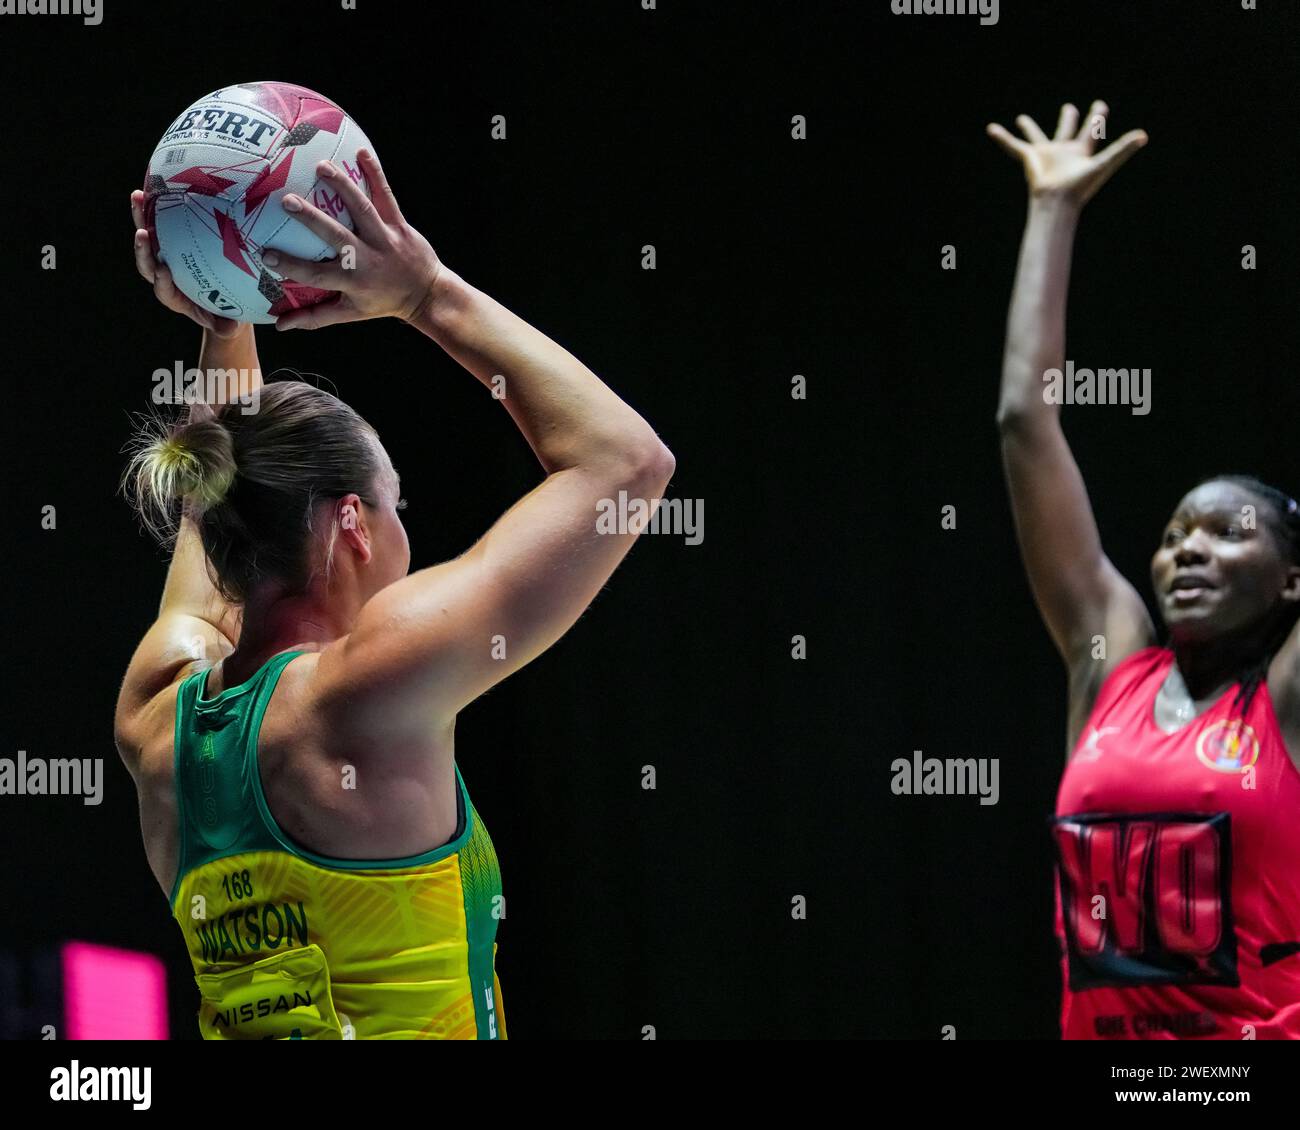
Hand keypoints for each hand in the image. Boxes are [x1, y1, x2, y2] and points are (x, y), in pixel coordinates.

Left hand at [130, 190, 242, 337]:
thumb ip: (226, 326)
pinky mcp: (171, 240)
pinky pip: (160, 221)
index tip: (164, 270)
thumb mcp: (229, 322)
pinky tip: (158, 184)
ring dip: (140, 217)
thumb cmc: (228, 312)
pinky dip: (156, 205)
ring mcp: (165, 255)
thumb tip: (230, 328)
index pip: (163, 290)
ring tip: (138, 196)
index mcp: (174, 296)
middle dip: (142, 249)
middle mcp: (165, 276)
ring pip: (148, 238)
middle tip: (143, 234)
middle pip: (147, 263)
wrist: (223, 299)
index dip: (161, 280)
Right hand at [261, 149, 442, 330]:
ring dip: (343, 187)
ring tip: (321, 166)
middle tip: (287, 201)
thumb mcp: (349, 312)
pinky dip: (375, 174)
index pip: (316, 274)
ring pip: (363, 210)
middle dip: (313, 219)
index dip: (291, 266)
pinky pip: (387, 196)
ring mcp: (384, 239)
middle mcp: (367, 258)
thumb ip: (314, 316)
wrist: (426, 294)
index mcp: (352, 280)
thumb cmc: (382, 302)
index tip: (265, 255)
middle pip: (337, 236)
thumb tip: (280, 325)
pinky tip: (361, 152)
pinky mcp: (399, 225)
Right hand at [987, 101, 1147, 206]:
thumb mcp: (1104, 164)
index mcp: (1081, 152)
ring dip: (1028, 128)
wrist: (1056, 202)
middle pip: (1066, 130)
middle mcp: (1063, 151)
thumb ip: (1122, 149)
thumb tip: (1144, 136)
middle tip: (1070, 108)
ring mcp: (1045, 155)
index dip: (1097, 118)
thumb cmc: (1080, 187)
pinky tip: (991, 129)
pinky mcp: (1029, 158)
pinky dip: (1002, 138)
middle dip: (1069, 119)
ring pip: (1035, 137)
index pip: (1091, 131)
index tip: (1100, 106)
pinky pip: (1013, 146)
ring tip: (1021, 119)